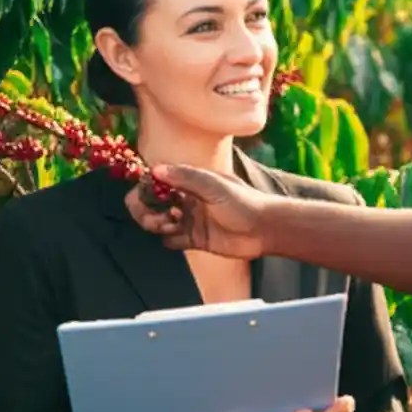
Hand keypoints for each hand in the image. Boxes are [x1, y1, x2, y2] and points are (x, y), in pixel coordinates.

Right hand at [126, 164, 275, 258]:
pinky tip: (178, 236)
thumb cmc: (244, 202)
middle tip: (156, 217)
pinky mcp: (195, 239)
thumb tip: (155, 170)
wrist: (265, 230)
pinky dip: (168, 239)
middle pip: (151, 202)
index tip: (147, 195)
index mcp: (190, 181)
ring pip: (158, 221)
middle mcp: (186, 199)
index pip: (156, 181)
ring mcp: (190, 219)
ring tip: (171, 224)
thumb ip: (187, 177)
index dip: (146, 188)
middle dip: (146, 210)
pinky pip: (171, 240)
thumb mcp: (216, 186)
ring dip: (156, 223)